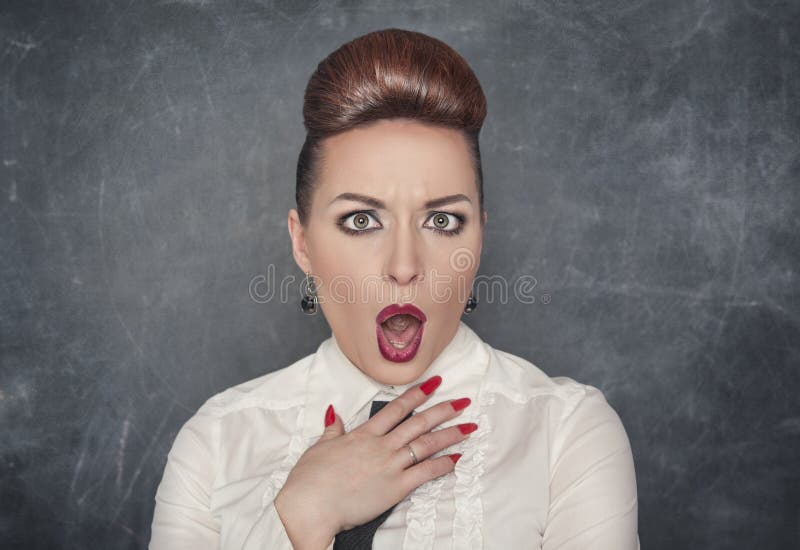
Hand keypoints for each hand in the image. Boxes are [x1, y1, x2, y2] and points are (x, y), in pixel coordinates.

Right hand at [273, 375, 474, 548]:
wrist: (310, 504)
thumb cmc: (310, 479)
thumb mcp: (319, 447)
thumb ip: (332, 430)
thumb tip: (334, 414)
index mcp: (363, 435)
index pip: (396, 409)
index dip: (417, 394)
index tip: (434, 383)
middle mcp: (381, 446)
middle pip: (418, 423)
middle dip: (443, 410)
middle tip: (463, 401)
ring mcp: (390, 465)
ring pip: (426, 444)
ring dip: (450, 434)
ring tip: (469, 426)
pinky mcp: (395, 488)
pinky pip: (425, 473)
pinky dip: (443, 465)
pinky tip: (457, 458)